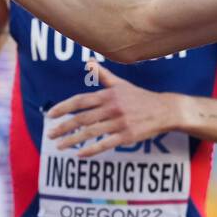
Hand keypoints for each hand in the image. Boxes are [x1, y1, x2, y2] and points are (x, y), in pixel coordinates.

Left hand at [45, 61, 180, 157]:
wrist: (165, 110)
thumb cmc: (141, 97)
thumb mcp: (122, 84)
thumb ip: (103, 75)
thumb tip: (89, 62)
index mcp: (108, 95)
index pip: (80, 100)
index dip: (63, 107)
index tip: (50, 115)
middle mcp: (112, 107)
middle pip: (82, 118)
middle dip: (63, 127)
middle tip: (50, 134)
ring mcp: (120, 122)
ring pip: (91, 132)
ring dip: (73, 140)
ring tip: (59, 146)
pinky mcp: (128, 136)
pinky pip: (105, 144)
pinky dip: (91, 150)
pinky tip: (80, 154)